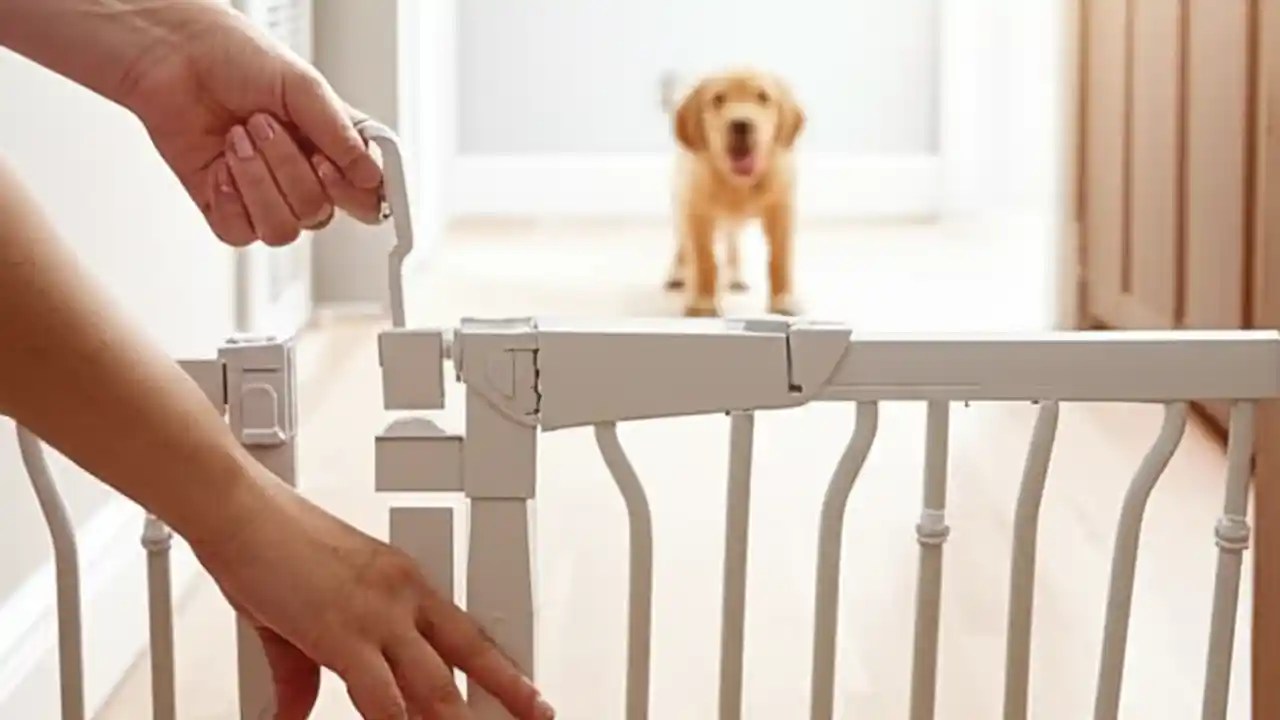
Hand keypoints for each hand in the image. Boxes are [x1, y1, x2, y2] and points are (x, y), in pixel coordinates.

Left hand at [121, 3, 385, 245]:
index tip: (328, 163)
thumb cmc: (235, 58)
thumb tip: (371, 176)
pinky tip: (220, 166)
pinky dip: (229, 200)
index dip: (352, 194)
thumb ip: (340, 135)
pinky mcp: (226, 208)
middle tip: (263, 124)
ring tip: (237, 140)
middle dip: (286, 168)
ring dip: (257, 183)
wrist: (173, 56)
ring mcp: (266, 196)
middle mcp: (305, 176)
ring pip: (282, 230)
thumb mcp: (303, 87)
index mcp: (333, 148)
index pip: (366, 199)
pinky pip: (241, 233)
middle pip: (318, 214)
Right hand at [200, 473, 555, 719]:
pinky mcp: (343, 634)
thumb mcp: (295, 618)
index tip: (523, 692)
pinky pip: (383, 697)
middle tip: (532, 715)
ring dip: (456, 719)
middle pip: (469, 658)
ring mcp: (378, 615)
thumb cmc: (270, 544)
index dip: (500, 668)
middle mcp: (402, 596)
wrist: (241, 511)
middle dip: (504, 695)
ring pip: (435, 685)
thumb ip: (304, 675)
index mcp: (404, 583)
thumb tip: (295, 711)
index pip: (466, 635)